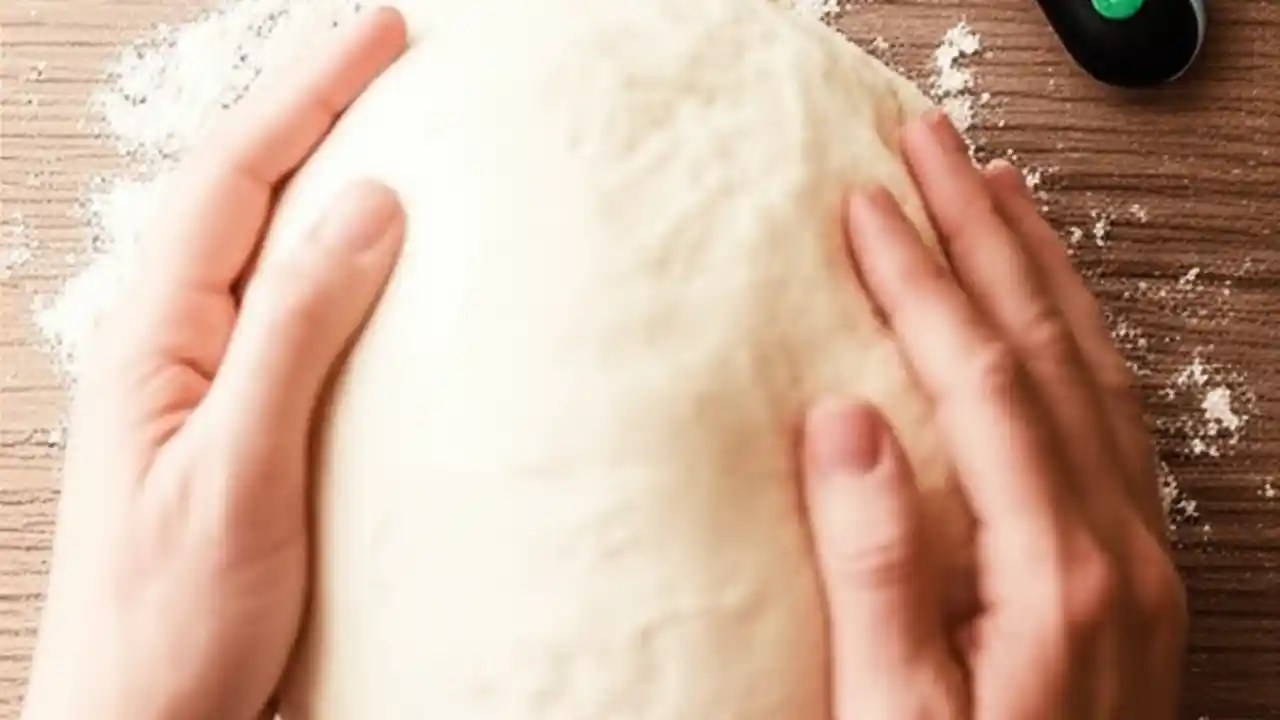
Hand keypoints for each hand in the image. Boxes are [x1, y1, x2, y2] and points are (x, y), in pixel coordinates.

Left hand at [23, 10, 407, 719]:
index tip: (384, 34)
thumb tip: (368, 205)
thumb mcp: (237, 472)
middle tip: (387, 52)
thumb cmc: (169, 626)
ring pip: (259, 243)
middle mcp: (168, 344)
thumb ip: (293, 331)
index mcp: (154, 338)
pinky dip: (327, 255)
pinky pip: (281, 309)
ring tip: (378, 124)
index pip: (238, 175)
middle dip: (313, 105)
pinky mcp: (232, 423)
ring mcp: (197, 383)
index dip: (311, 91)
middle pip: (242, 189)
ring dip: (317, 169)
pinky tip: (358, 258)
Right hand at [803, 111, 1185, 718]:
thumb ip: (875, 568)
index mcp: (1054, 573)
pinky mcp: (1128, 567)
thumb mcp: (890, 714)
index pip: (982, 381)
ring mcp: (1135, 552)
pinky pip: (1110, 416)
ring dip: (1038, 268)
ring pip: (1092, 368)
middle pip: (1049, 346)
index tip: (869, 210)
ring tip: (996, 192)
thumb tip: (845, 425)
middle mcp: (1114, 546)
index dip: (922, 283)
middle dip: (986, 232)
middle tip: (933, 148)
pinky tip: (1048, 312)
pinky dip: (1074, 339)